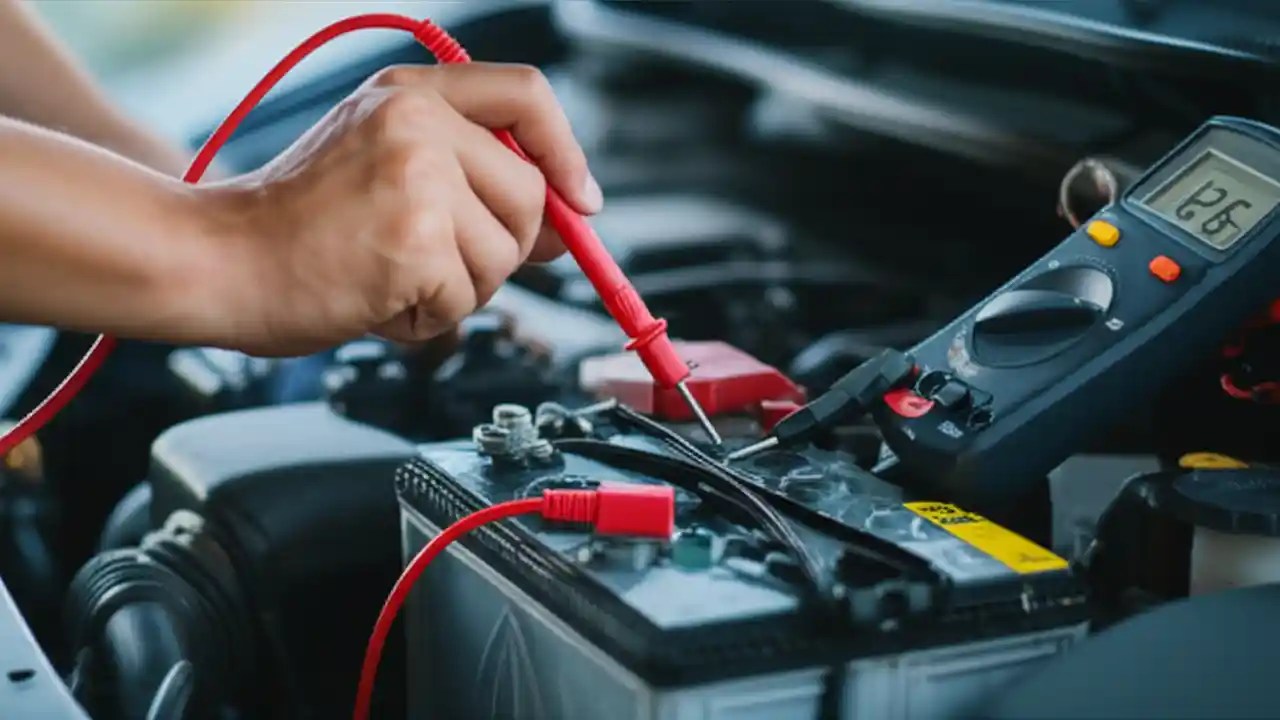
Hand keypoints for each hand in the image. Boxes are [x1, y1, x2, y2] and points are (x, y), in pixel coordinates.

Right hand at [200, 63, 600, 356]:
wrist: (217, 260)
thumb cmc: (296, 225)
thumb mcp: (385, 167)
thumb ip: (472, 180)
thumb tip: (567, 221)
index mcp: (409, 95)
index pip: (527, 95)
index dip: (566, 150)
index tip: (581, 199)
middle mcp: (416, 125)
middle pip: (530, 196)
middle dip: (503, 246)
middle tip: (437, 261)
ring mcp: (417, 182)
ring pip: (504, 256)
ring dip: (460, 288)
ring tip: (392, 275)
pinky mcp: (415, 244)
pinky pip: (466, 301)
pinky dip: (428, 319)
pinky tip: (378, 298)